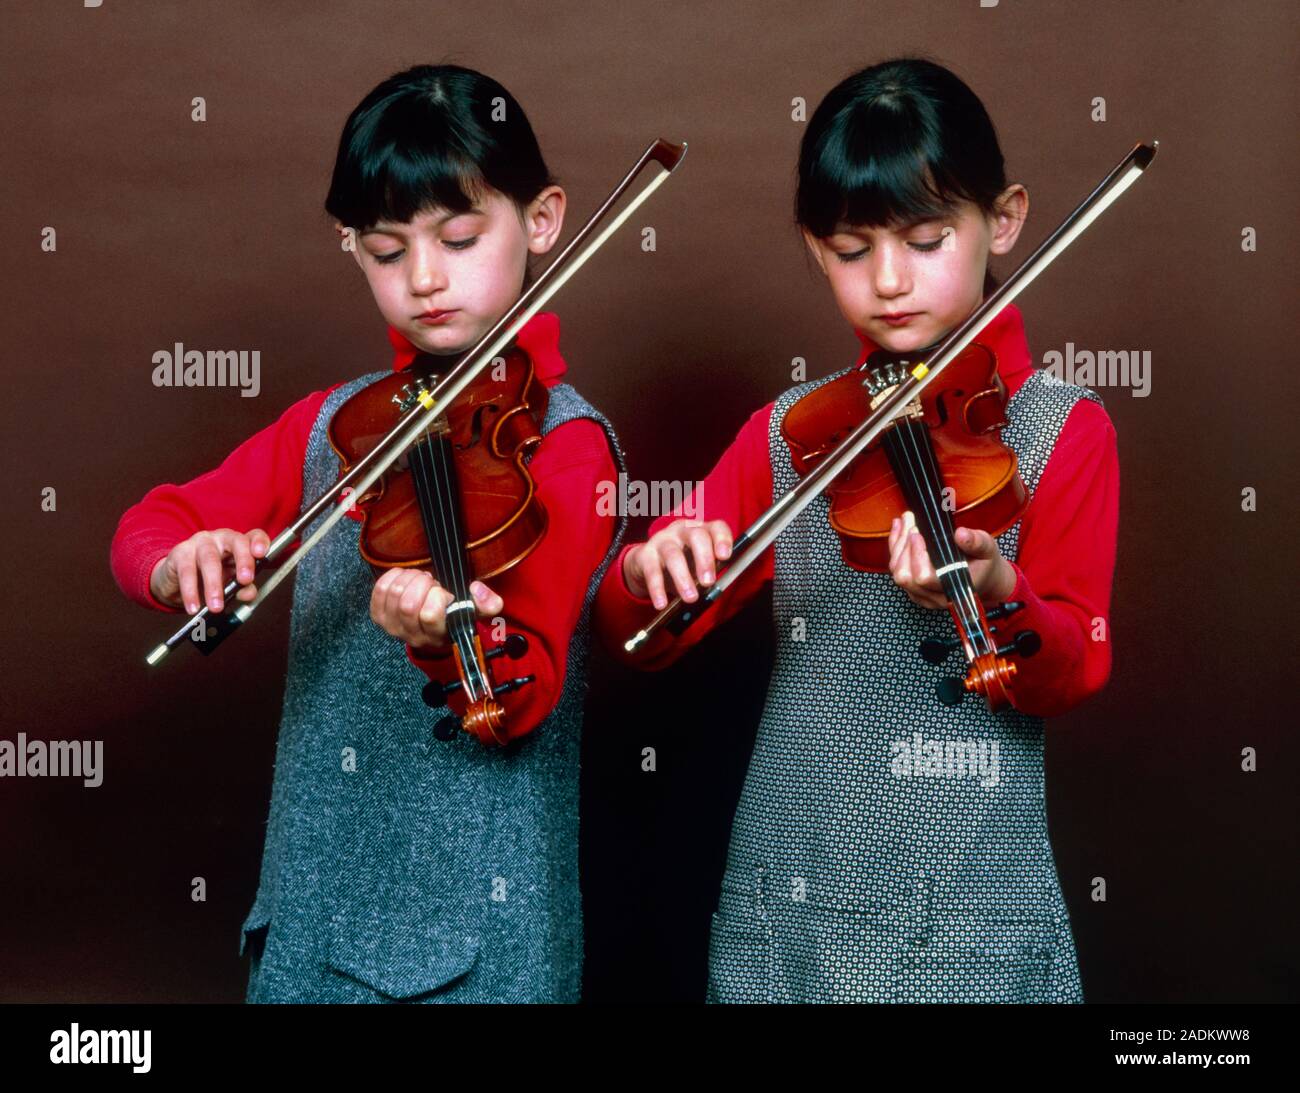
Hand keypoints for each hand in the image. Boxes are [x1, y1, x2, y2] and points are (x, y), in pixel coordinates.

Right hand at [150, 528, 269, 613]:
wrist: (178, 580)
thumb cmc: (210, 577)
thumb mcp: (231, 583)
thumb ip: (243, 587)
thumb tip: (248, 593)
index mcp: (239, 544)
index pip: (254, 536)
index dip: (259, 542)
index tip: (262, 554)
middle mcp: (222, 538)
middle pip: (236, 542)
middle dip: (244, 561)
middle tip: (245, 581)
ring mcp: (201, 542)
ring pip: (210, 559)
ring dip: (214, 585)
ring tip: (216, 607)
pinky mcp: (180, 552)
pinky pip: (186, 572)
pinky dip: (190, 592)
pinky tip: (194, 607)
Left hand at [370, 568, 503, 652]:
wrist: (430, 629)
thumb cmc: (453, 616)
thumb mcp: (474, 612)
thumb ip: (487, 603)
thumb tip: (477, 589)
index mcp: (437, 636)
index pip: (430, 615)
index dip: (437, 596)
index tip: (444, 592)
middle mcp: (413, 635)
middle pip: (408, 604)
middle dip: (422, 584)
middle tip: (431, 582)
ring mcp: (393, 628)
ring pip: (394, 594)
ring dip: (409, 578)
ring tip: (419, 580)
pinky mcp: (379, 617)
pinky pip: (380, 590)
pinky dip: (393, 576)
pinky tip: (405, 577)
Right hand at [623, 518, 733, 609]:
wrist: (647, 563)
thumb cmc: (682, 563)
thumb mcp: (698, 564)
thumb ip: (709, 573)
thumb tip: (716, 591)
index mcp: (701, 530)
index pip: (716, 528)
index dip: (722, 539)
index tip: (725, 556)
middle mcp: (682, 530)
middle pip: (696, 536)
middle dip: (704, 559)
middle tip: (708, 582)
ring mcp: (662, 540)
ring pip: (673, 555)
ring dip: (683, 577)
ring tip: (691, 597)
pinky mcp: (645, 555)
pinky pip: (652, 571)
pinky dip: (657, 589)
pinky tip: (662, 603)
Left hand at [888, 509, 1015, 608]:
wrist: (984, 578)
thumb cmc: (984, 564)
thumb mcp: (988, 549)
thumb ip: (976, 543)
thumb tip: (961, 534)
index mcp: (954, 590)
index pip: (924, 577)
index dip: (917, 555)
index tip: (918, 533)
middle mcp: (934, 597)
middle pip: (905, 576)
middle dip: (904, 546)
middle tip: (911, 523)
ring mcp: (921, 596)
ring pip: (897, 573)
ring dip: (898, 544)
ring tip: (906, 520)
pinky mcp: (913, 589)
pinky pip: (896, 570)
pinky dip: (895, 547)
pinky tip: (899, 527)